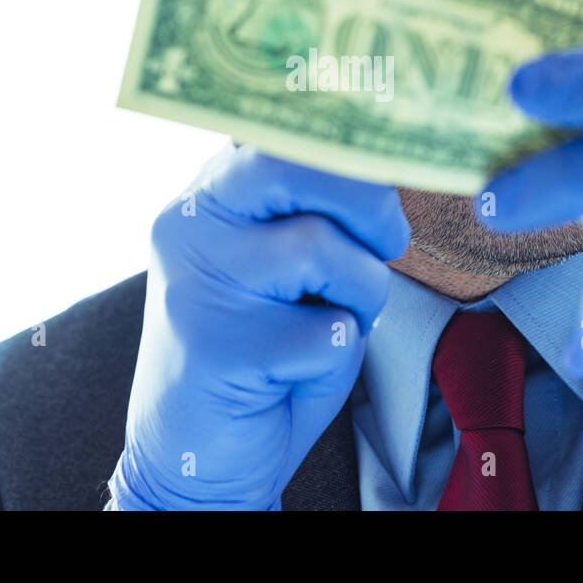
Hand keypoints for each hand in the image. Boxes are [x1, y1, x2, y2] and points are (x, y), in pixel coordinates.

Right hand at [110, 144, 408, 509]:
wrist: (195, 457)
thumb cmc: (260, 352)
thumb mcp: (281, 265)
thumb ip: (312, 209)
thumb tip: (388, 158)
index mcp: (207, 195)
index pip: (274, 126)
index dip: (343, 132)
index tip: (393, 149)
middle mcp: (190, 225)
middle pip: (292, 162)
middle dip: (365, 198)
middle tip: (388, 238)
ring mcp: (197, 284)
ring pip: (321, 248)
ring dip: (360, 293)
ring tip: (329, 322)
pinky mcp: (216, 347)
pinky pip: (328, 330)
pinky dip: (338, 355)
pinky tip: (295, 372)